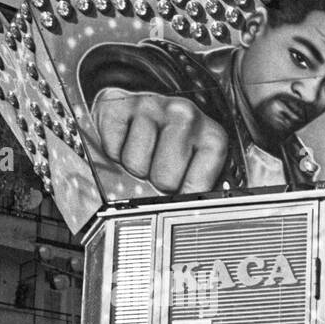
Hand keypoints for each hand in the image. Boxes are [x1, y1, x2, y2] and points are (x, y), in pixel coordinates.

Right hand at [91, 87, 228, 193]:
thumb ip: (203, 195)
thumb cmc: (175, 148)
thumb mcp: (200, 171)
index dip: (184, 196)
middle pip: (165, 178)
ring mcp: (151, 106)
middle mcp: (186, 116)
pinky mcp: (118, 104)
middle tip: (160, 171)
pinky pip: (111, 147)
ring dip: (136, 167)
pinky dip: (114, 152)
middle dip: (159, 183)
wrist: (144, 109)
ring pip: (135, 164)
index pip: (198, 187)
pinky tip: (126, 141)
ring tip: (145, 155)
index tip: (181, 191)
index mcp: (213, 138)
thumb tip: (197, 219)